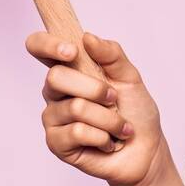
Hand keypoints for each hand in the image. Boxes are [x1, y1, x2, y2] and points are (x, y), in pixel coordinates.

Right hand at [25, 30, 165, 185]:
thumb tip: (87, 37)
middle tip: (114, 99)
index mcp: (69, 69)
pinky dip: (103, 137)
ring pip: (75, 108)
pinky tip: (108, 142)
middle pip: (56, 77)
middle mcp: (55, 91)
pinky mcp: (56, 143)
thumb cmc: (135, 111)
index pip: (39, 47)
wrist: (145, 148)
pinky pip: (77, 132)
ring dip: (108, 119)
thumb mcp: (130, 77)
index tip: (71, 51)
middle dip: (95, 89)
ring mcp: (53, 117)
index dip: (47, 45)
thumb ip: (111, 54)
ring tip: (119, 127)